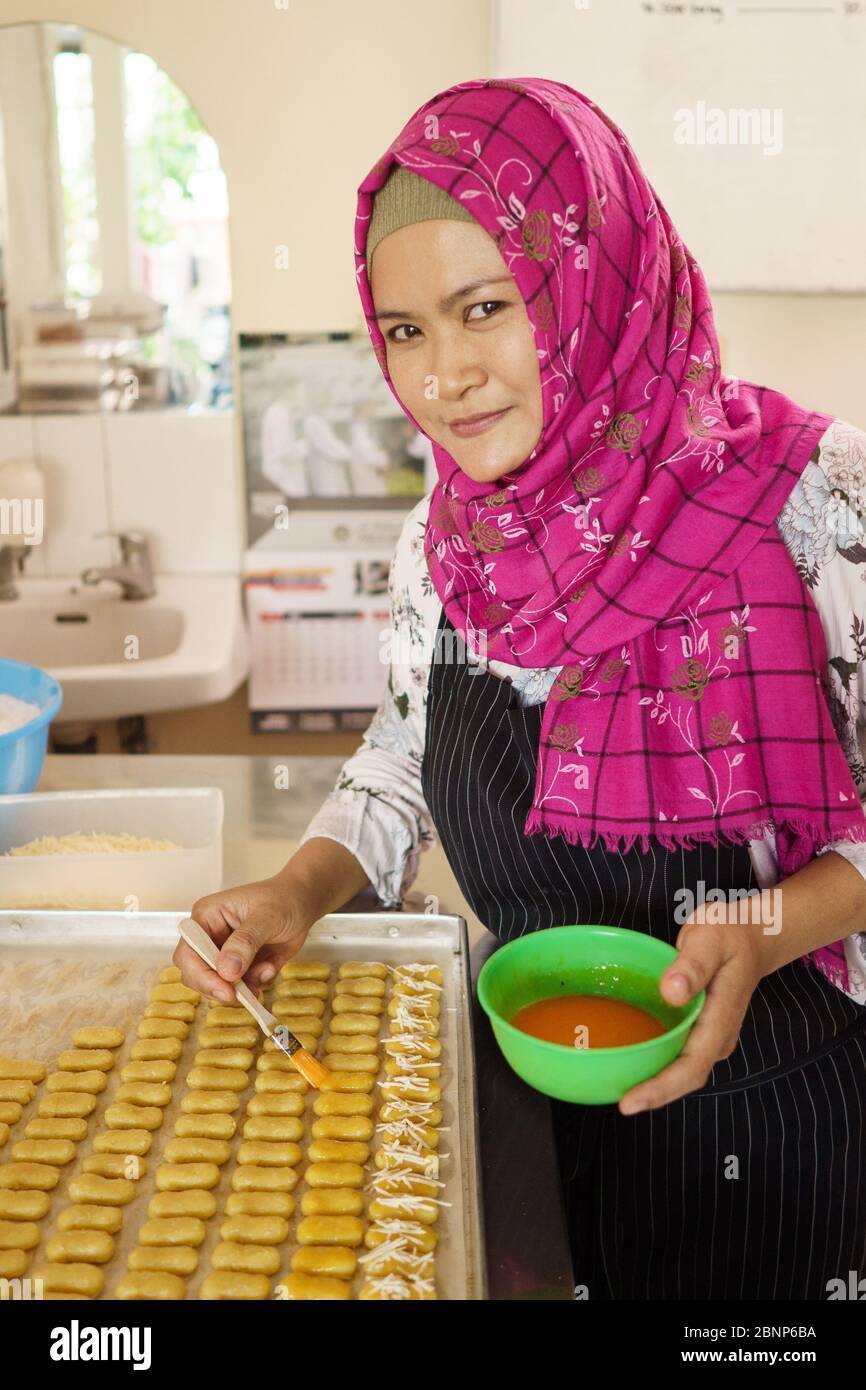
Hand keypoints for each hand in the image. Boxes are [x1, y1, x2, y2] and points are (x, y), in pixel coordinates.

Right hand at [173, 873, 312, 1001]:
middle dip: (220, 986)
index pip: (188, 952)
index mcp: (206, 917)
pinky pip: (241, 987)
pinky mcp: (240, 967)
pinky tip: (271, 966)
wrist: (303, 903)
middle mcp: (209, 937)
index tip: (226, 990)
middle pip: (196, 974)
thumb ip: (245, 942)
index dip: (201, 975)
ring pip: (218, 985)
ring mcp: (224, 954)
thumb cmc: (283, 899)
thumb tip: (226, 971)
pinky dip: (257, 984)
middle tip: (246, 993)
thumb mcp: (266, 917)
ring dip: (243, 986)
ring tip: (268, 969)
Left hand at [617, 906, 767, 1114]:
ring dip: (651, 1082)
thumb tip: (671, 992)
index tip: (630, 1102)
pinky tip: (626, 1058)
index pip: (691, 1066)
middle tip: (615, 1102)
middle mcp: (717, 1035)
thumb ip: (692, 964)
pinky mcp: (700, 1029)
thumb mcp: (711, 937)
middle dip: (651, 1094)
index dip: (660, 1089)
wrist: (754, 934)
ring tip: (613, 1086)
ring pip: (679, 1069)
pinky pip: (675, 1053)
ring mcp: (710, 1035)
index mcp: (721, 1017)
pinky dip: (653, 1062)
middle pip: (684, 1077)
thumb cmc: (731, 932)